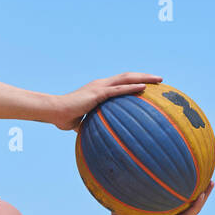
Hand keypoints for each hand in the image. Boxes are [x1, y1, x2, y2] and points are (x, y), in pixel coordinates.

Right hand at [48, 72, 162, 130]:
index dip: (134, 81)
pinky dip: (132, 87)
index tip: (148, 84)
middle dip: (145, 76)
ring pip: (126, 79)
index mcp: (98, 89)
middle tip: (160, 79)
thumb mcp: (81, 122)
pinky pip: (119, 89)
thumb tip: (95, 138)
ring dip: (144, 78)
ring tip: (159, 80)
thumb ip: (89, 126)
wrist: (54, 111)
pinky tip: (144, 87)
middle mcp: (100, 84)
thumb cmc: (64, 118)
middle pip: (127, 76)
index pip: (120, 82)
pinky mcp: (97, 92)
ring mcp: (99, 87)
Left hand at [110, 181, 214, 214]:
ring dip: (204, 196)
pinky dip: (196, 205)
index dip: (184, 187)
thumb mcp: (123, 204)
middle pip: (189, 201)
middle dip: (199, 189)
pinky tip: (201, 195)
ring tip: (211, 183)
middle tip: (207, 175)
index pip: (176, 198)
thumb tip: (117, 174)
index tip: (189, 173)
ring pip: (193, 207)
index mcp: (161, 212)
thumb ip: (124, 191)